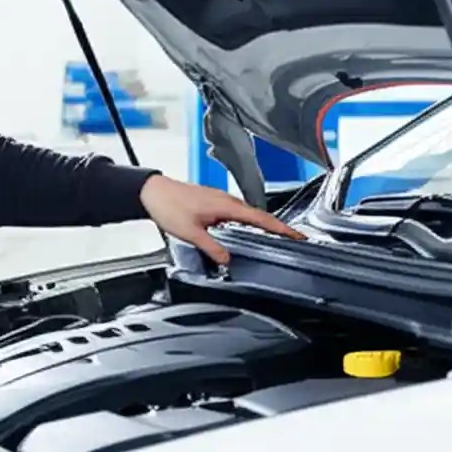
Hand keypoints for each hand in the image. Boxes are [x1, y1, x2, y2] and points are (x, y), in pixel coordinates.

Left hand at [139, 175, 306, 264]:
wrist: (152, 191)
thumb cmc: (168, 205)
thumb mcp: (190, 232)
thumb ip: (211, 248)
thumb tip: (227, 260)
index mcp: (226, 206)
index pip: (262, 219)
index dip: (282, 229)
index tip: (299, 236)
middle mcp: (227, 200)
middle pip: (260, 216)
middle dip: (278, 228)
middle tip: (295, 240)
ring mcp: (220, 199)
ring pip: (248, 214)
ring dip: (263, 224)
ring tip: (277, 237)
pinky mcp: (213, 201)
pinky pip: (237, 212)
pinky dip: (248, 221)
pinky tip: (246, 230)